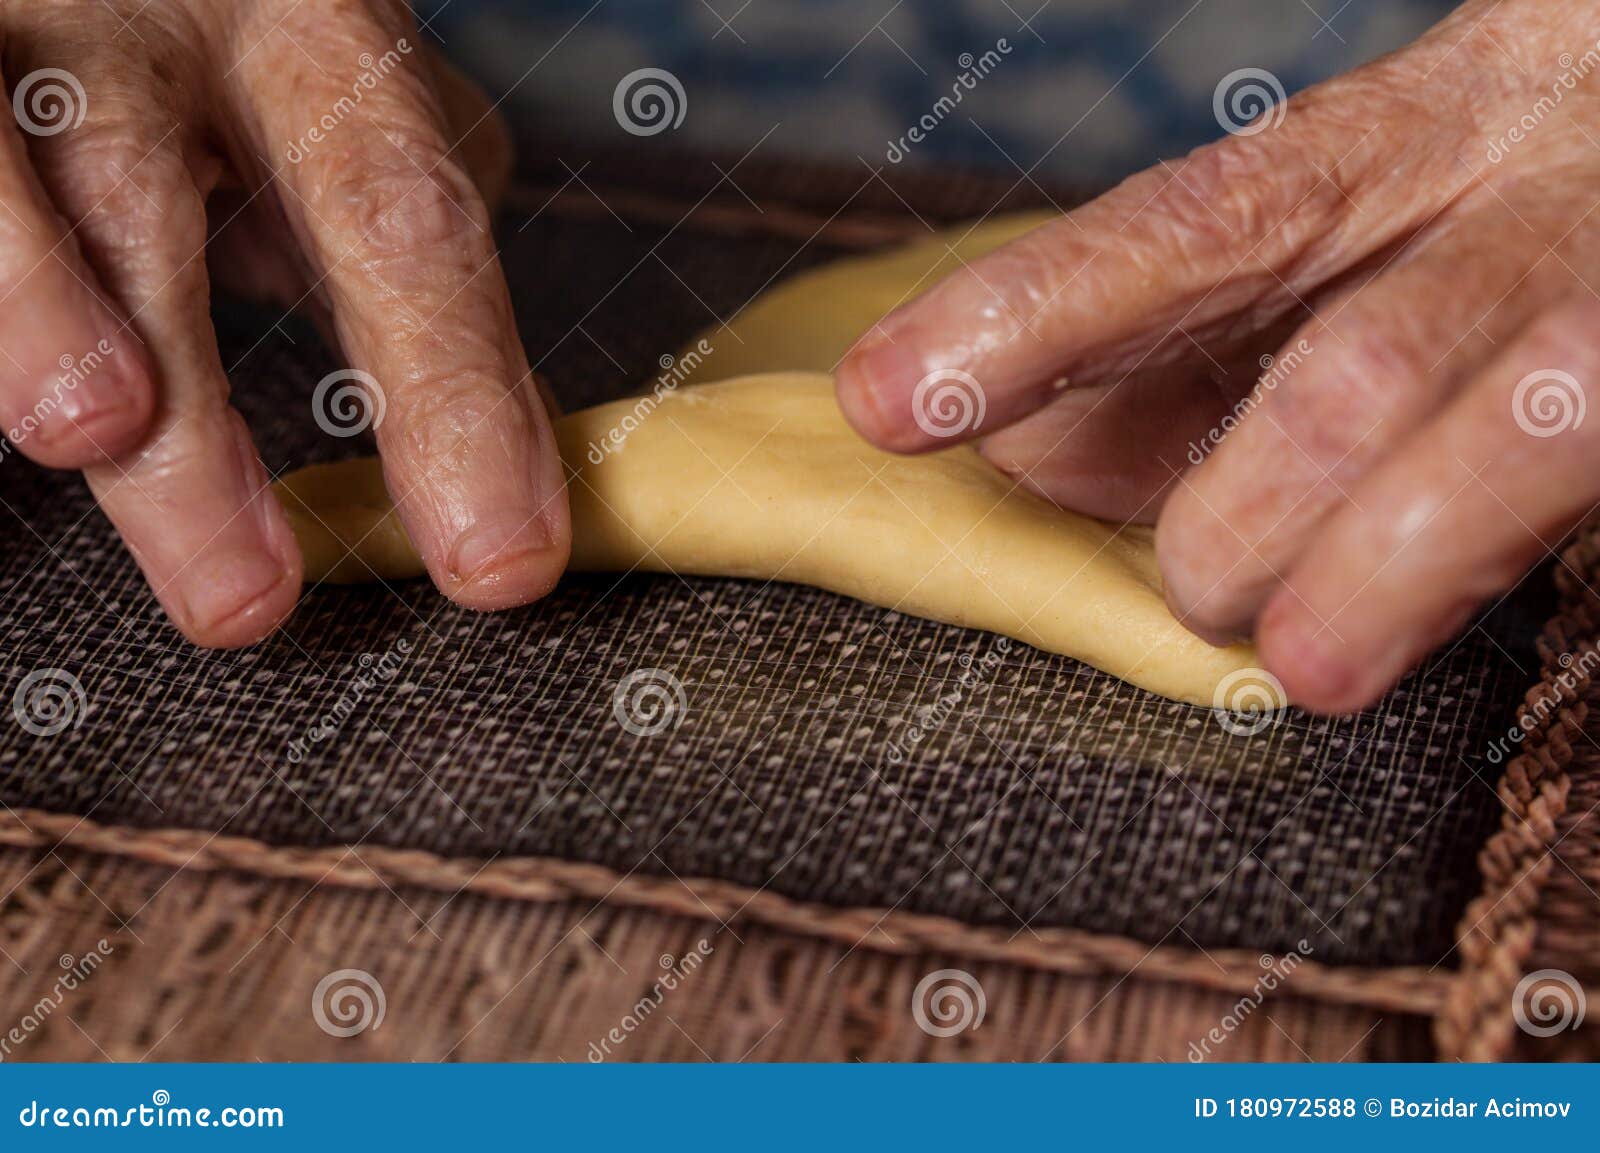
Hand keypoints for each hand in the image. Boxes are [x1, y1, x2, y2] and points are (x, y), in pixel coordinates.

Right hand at [0, 1, 567, 646]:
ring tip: (89, 433)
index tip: (499, 561)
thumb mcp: (342, 106)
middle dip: (202, 426)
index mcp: (317, 45)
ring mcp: (23, 24)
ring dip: (35, 311)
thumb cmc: (239, 31)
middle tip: (243, 601)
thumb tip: (502, 425)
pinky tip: (12, 388)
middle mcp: (164, 20)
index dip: (455, 397)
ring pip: (3, 172)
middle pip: (168, 214)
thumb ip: (405, 243)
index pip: (404, 228)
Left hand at [836, 0, 1599, 712]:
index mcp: (1401, 137)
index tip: (890, 398)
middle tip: (1198, 592)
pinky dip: (1481, 566)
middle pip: (1353, 366)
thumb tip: (1023, 452)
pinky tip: (1405, 634)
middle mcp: (1518, 182)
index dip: (1037, 319)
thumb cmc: (1511, 211)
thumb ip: (1196, 342)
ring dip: (1381, 573)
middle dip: (1244, 514)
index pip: (1196, 223)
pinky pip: (1591, 471)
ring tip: (1307, 660)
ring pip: (1517, 433)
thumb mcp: (1355, 237)